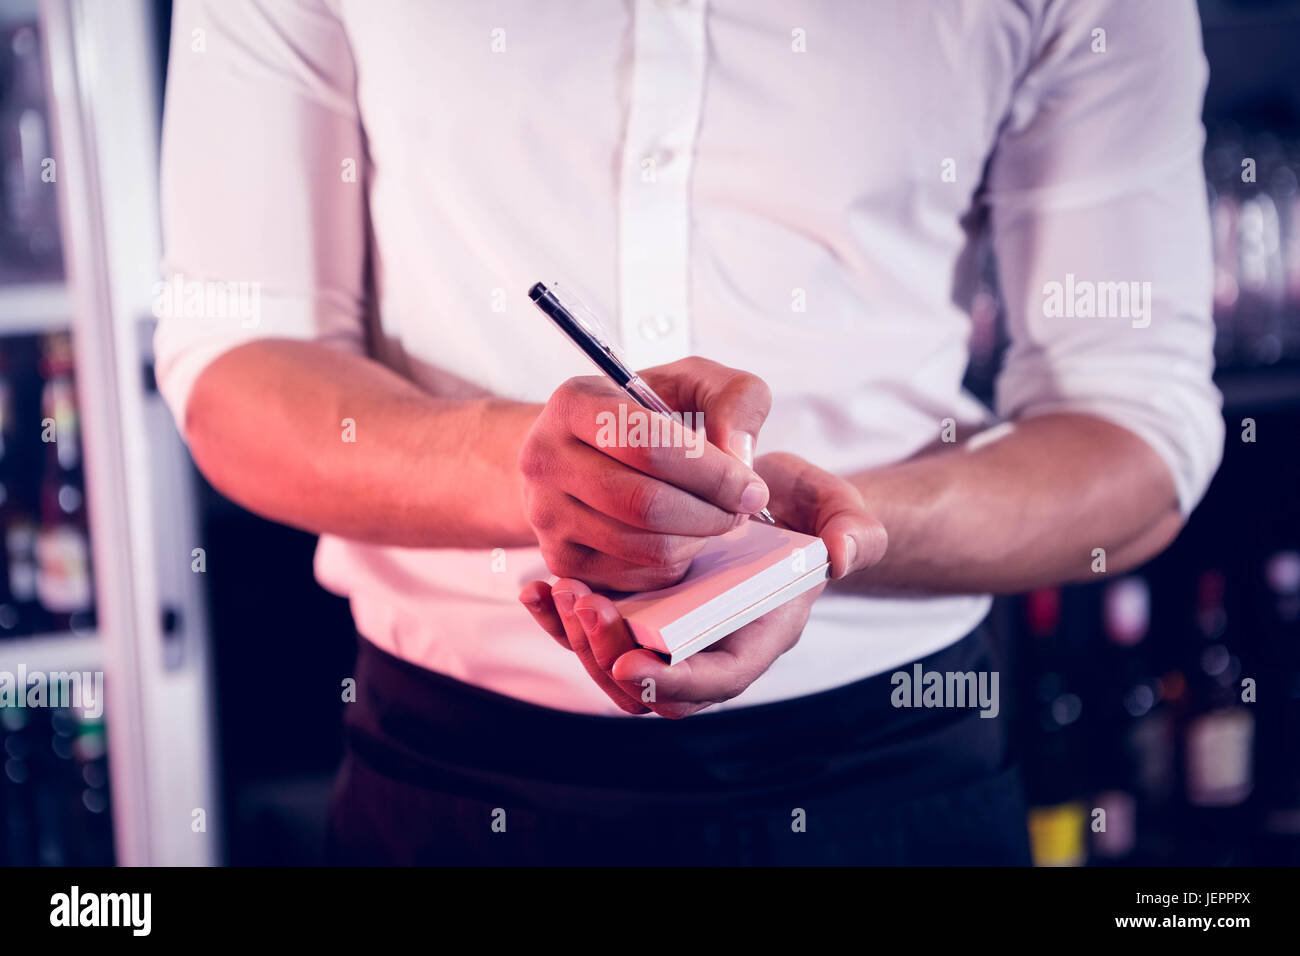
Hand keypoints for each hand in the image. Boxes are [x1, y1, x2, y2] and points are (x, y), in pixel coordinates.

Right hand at [518, 357, 773, 591]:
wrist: (587, 449)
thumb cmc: (650, 414)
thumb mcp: (696, 384)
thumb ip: (736, 399)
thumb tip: (740, 457)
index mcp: (574, 402)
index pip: (649, 445)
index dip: (713, 473)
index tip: (752, 486)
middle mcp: (546, 458)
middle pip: (645, 503)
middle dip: (711, 513)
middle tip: (741, 510)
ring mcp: (546, 513)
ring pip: (642, 546)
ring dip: (697, 539)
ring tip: (713, 519)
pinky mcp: (560, 559)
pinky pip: (635, 576)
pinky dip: (674, 562)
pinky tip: (682, 535)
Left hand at [519, 452, 886, 716]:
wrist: (756, 492)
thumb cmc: (798, 505)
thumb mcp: (834, 503)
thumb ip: (855, 527)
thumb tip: (842, 556)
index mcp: (760, 631)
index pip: (722, 679)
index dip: (677, 682)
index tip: (633, 663)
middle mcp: (709, 644)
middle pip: (652, 689)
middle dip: (610, 658)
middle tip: (583, 606)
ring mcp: (667, 633)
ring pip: (612, 667)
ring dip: (577, 639)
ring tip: (556, 589)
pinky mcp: (634, 613)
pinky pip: (589, 634)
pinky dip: (556, 619)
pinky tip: (533, 586)